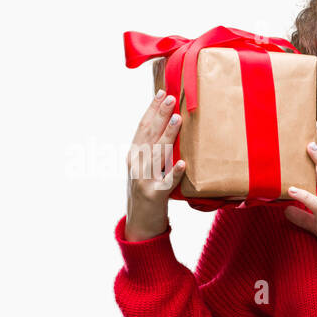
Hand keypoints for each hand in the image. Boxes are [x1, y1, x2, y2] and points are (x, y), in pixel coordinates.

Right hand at [124, 90, 183, 239]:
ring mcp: (144, 180)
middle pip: (149, 136)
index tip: (162, 92)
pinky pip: (167, 183)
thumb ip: (154, 150)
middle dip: (160, 115)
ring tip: (178, 120)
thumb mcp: (147, 168)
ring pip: (157, 155)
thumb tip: (168, 127)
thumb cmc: (148, 192)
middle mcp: (136, 164)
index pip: (142, 127)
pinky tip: (182, 163)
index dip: (151, 109)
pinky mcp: (155, 196)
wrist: (140, 224)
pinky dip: (174, 173)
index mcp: (134, 155)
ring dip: (168, 136)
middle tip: (171, 98)